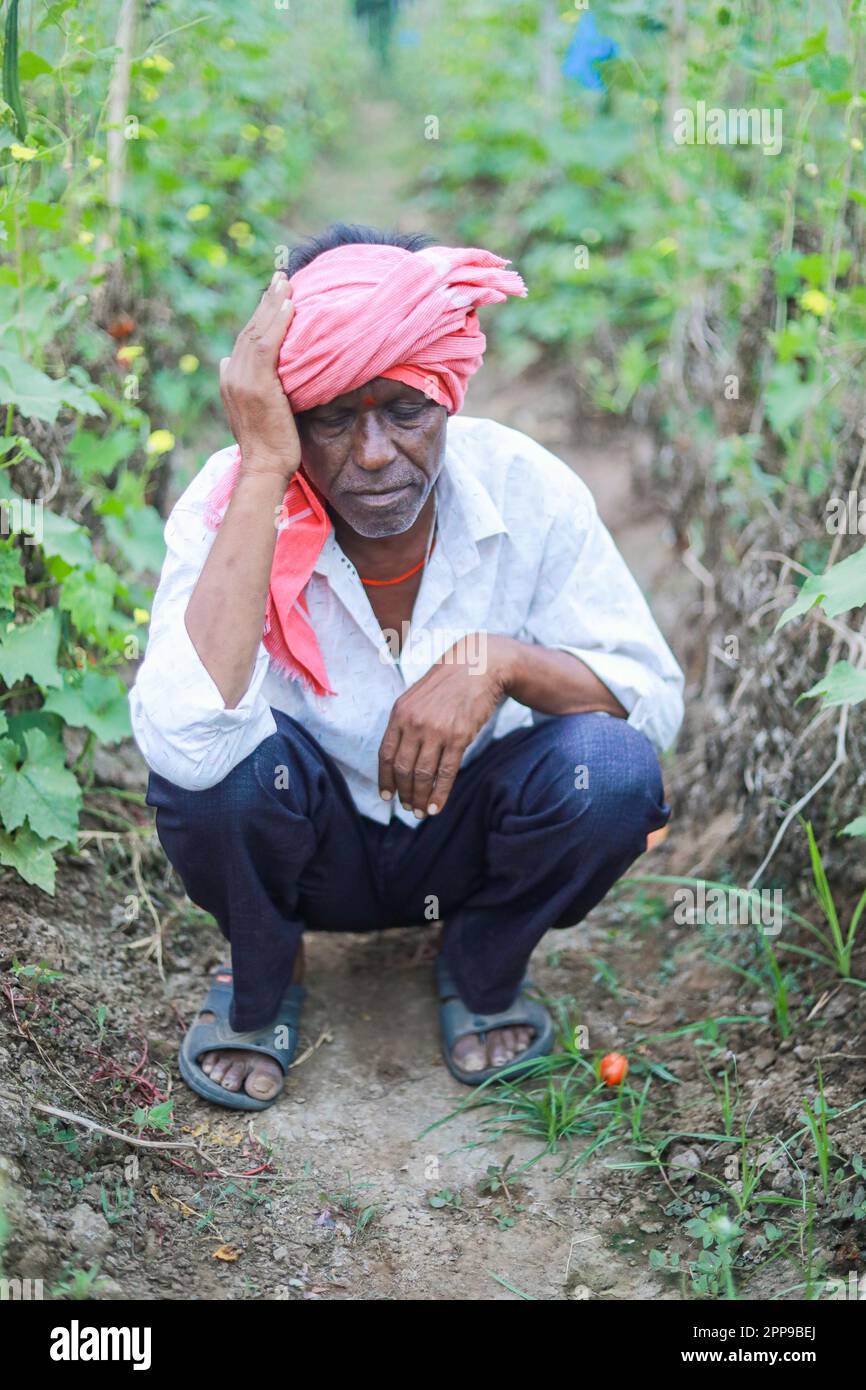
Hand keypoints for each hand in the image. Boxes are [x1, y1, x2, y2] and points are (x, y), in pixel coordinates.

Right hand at [219, 272, 300, 479]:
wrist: (264, 467)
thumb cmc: (267, 445)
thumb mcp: (252, 411)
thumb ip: (245, 386)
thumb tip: (228, 363)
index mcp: (230, 379)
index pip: (245, 340)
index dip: (260, 316)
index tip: (273, 296)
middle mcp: (232, 375)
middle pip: (250, 330)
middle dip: (266, 302)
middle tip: (280, 278)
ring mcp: (242, 380)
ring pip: (257, 333)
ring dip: (273, 305)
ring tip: (286, 284)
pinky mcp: (258, 385)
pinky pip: (267, 346)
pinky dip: (277, 324)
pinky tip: (289, 306)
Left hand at [378, 634, 515, 817]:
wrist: (478, 665)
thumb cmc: (447, 683)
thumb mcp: (417, 698)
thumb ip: (406, 724)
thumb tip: (399, 758)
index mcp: (399, 713)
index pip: (385, 754)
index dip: (385, 779)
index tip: (387, 796)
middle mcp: (414, 723)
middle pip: (402, 768)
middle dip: (404, 793)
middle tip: (407, 808)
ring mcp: (436, 730)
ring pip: (423, 774)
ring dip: (420, 798)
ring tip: (421, 812)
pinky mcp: (458, 737)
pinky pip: (446, 773)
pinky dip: (440, 793)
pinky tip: (437, 806)